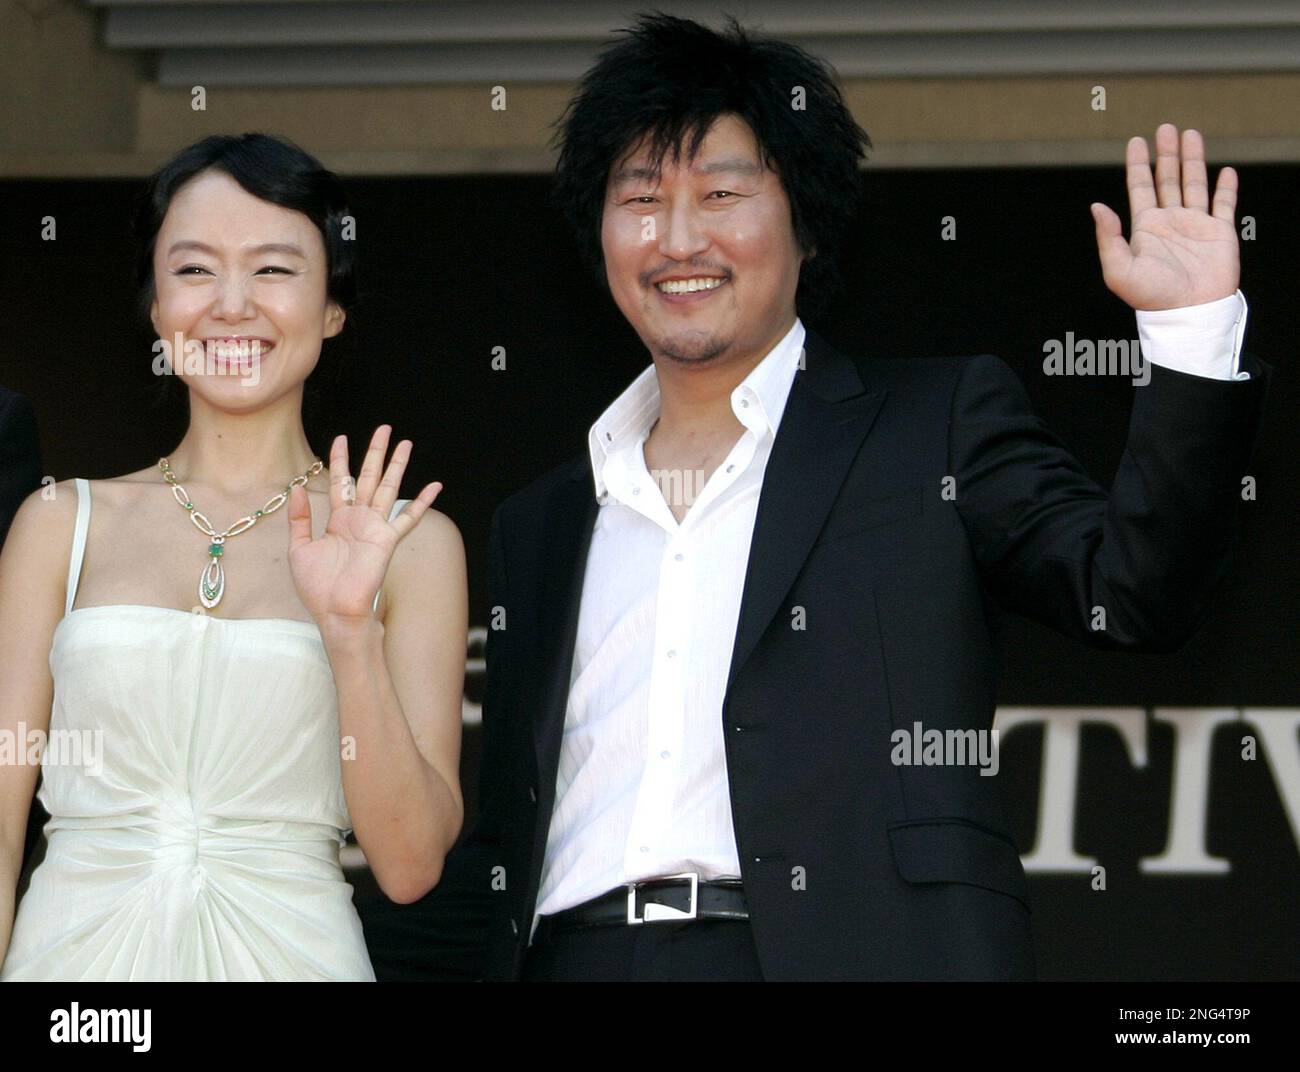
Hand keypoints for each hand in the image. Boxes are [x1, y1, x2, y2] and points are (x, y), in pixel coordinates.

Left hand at [287, 425, 442, 626]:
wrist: (335, 611)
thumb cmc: (317, 587)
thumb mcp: (299, 548)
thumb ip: (300, 518)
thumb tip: (296, 487)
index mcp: (339, 520)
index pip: (341, 481)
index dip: (340, 459)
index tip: (341, 437)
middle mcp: (360, 519)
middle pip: (369, 477)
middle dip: (376, 452)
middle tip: (384, 428)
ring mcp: (375, 527)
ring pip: (389, 488)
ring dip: (397, 465)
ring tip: (406, 443)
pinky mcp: (387, 540)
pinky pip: (408, 517)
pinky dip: (423, 502)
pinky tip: (435, 486)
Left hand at [1091, 123, 1238, 310]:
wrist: (1188, 313)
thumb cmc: (1151, 297)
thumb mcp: (1118, 269)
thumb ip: (1108, 237)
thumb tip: (1097, 206)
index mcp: (1145, 228)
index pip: (1140, 187)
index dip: (1138, 164)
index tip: (1136, 141)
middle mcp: (1170, 222)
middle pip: (1167, 179)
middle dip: (1166, 154)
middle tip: (1165, 127)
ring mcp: (1196, 225)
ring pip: (1194, 183)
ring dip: (1193, 159)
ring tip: (1190, 134)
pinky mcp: (1220, 233)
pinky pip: (1224, 204)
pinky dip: (1225, 187)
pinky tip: (1225, 170)